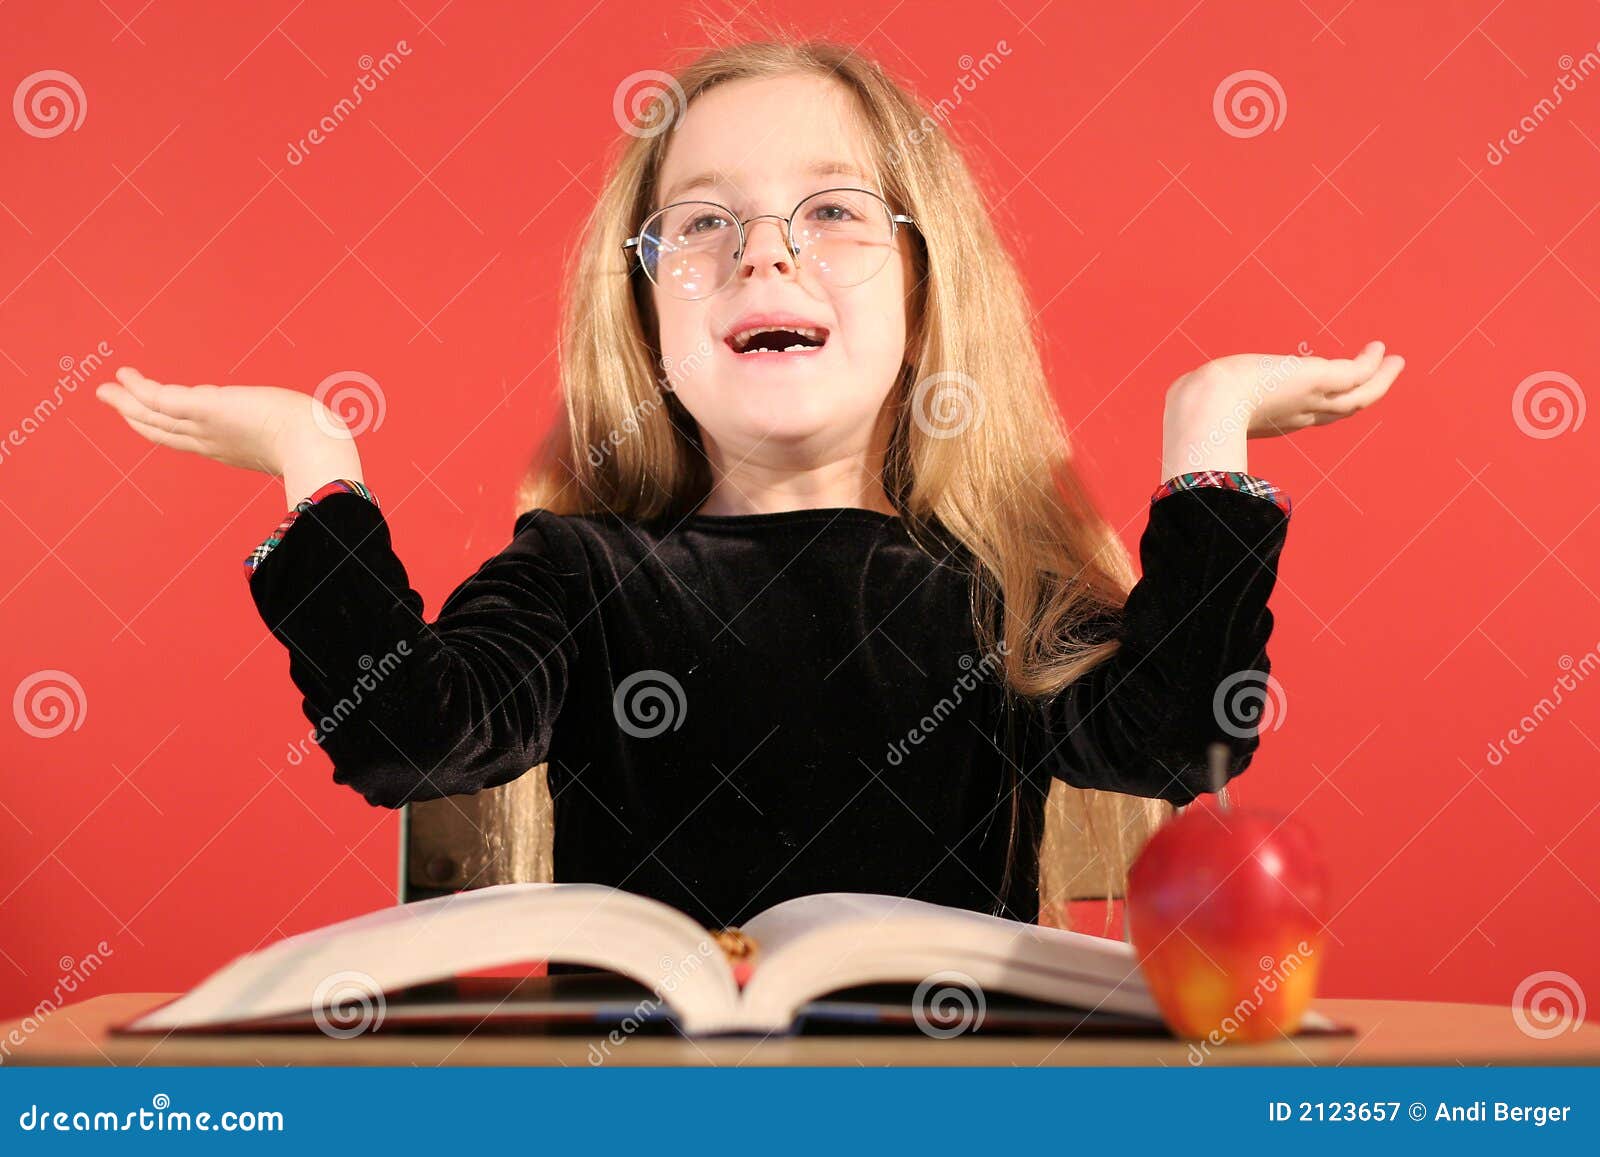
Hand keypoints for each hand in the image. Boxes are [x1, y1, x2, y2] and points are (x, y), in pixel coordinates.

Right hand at [94, 366, 351, 476]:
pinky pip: (162, 399)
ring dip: (127, 402)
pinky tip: (125, 376)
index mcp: (232, 449)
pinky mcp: (206, 409)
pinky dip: (139, 389)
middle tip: (111, 399)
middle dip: (135, 416)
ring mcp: (207, 427)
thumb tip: (322, 424)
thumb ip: (293, 431)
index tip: (152, 416)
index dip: (166, 428)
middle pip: (163, 431)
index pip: (191, 438)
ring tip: (105, 388)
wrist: (316, 448)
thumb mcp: (298, 435)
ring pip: (154, 417)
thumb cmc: (319, 444)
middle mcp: (213, 442)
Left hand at [1178, 339, 1403, 438]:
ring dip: (1379, 380)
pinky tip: (1379, 349)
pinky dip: (1372, 365)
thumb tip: (1177, 392)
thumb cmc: (1194, 406)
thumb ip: (1196, 396)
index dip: (1322, 405)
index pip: (1304, 414)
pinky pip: (1357, 374)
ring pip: (1358, 397)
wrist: (1206, 407)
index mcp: (1270, 422)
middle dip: (1361, 395)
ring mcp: (1310, 401)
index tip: (1331, 394)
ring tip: (1394, 362)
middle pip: (1339, 410)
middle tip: (1380, 377)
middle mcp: (1295, 416)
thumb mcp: (1199, 399)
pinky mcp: (1319, 380)